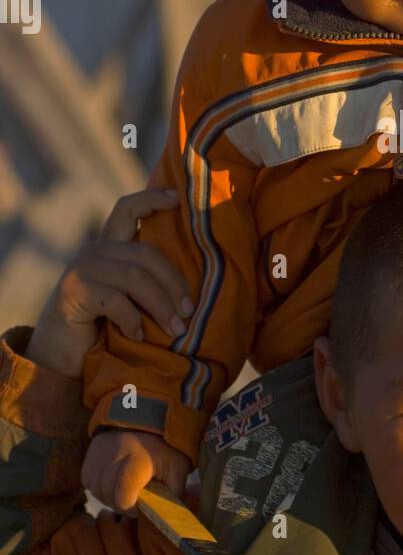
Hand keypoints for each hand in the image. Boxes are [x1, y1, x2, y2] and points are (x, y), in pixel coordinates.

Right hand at [25, 188, 193, 379]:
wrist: (60, 356)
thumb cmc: (102, 329)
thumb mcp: (127, 299)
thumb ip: (145, 281)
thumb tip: (190, 289)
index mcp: (109, 248)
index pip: (126, 210)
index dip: (151, 198)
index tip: (177, 198)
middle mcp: (94, 251)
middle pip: (146, 254)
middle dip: (173, 284)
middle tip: (189, 312)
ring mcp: (82, 268)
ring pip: (135, 277)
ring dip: (161, 306)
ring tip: (175, 329)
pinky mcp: (74, 291)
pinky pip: (116, 300)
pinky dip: (133, 320)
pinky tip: (139, 336)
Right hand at [82, 429, 190, 512]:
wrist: (149, 421)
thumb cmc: (165, 449)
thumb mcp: (177, 468)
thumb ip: (173, 493)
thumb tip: (166, 514)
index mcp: (137, 460)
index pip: (123, 498)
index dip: (131, 508)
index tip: (142, 503)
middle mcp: (114, 454)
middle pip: (108, 496)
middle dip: (121, 504)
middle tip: (135, 499)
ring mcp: (99, 453)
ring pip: (96, 490)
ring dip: (109, 496)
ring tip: (125, 489)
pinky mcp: (90, 453)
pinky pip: (88, 481)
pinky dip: (100, 487)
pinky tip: (114, 482)